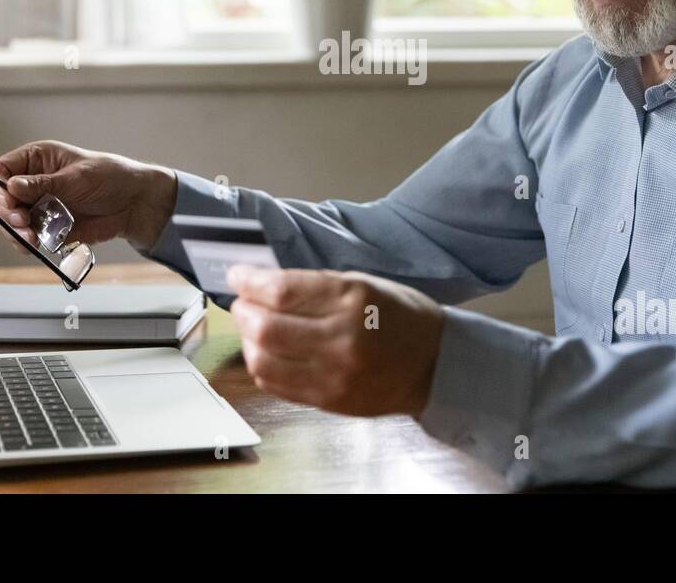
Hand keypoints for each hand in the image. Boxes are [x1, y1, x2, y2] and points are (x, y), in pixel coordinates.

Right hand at [0, 141, 175, 249]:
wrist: (133, 204)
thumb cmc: (110, 177)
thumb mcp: (77, 177)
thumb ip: (44, 184)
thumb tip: (11, 186)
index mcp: (37, 160)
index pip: (1, 171)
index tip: (8, 204)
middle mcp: (32, 181)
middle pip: (1, 200)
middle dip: (7, 214)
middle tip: (22, 224)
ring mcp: (39, 204)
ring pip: (11, 221)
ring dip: (16, 232)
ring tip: (31, 239)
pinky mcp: (47, 225)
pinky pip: (27, 236)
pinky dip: (27, 242)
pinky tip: (36, 245)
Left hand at [227, 267, 444, 417]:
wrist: (436, 365)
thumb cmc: (402, 318)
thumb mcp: (365, 284)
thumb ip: (316, 285)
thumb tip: (265, 283)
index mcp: (353, 300)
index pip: (282, 290)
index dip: (249, 281)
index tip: (238, 275)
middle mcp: (342, 339)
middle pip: (266, 327)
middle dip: (243, 311)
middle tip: (242, 302)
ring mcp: (335, 375)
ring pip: (264, 361)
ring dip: (248, 341)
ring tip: (253, 329)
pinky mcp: (330, 401)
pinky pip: (277, 386)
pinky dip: (262, 367)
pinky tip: (266, 353)